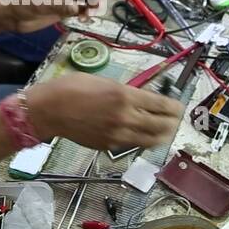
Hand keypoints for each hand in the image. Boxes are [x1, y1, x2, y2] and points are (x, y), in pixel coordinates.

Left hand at [5, 0, 102, 33]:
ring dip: (89, 6)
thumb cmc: (24, 3)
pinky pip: (79, 8)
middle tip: (94, 9)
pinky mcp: (64, 7)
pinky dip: (84, 13)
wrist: (13, 16)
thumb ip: (59, 6)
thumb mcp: (41, 4)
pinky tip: (82, 19)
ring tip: (86, 17)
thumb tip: (76, 8)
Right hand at [26, 74, 183, 150]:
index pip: (161, 104)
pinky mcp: (109, 146)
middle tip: (176, 119)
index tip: (179, 106)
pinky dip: (143, 141)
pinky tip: (144, 136)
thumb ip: (125, 91)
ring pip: (151, 140)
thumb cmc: (72, 88)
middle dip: (173, 122)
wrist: (50, 110)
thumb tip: (142, 98)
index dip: (174, 107)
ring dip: (162, 135)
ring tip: (166, 131)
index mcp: (125, 96)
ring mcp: (118, 135)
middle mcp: (126, 117)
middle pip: (161, 125)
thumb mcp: (104, 81)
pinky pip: (133, 145)